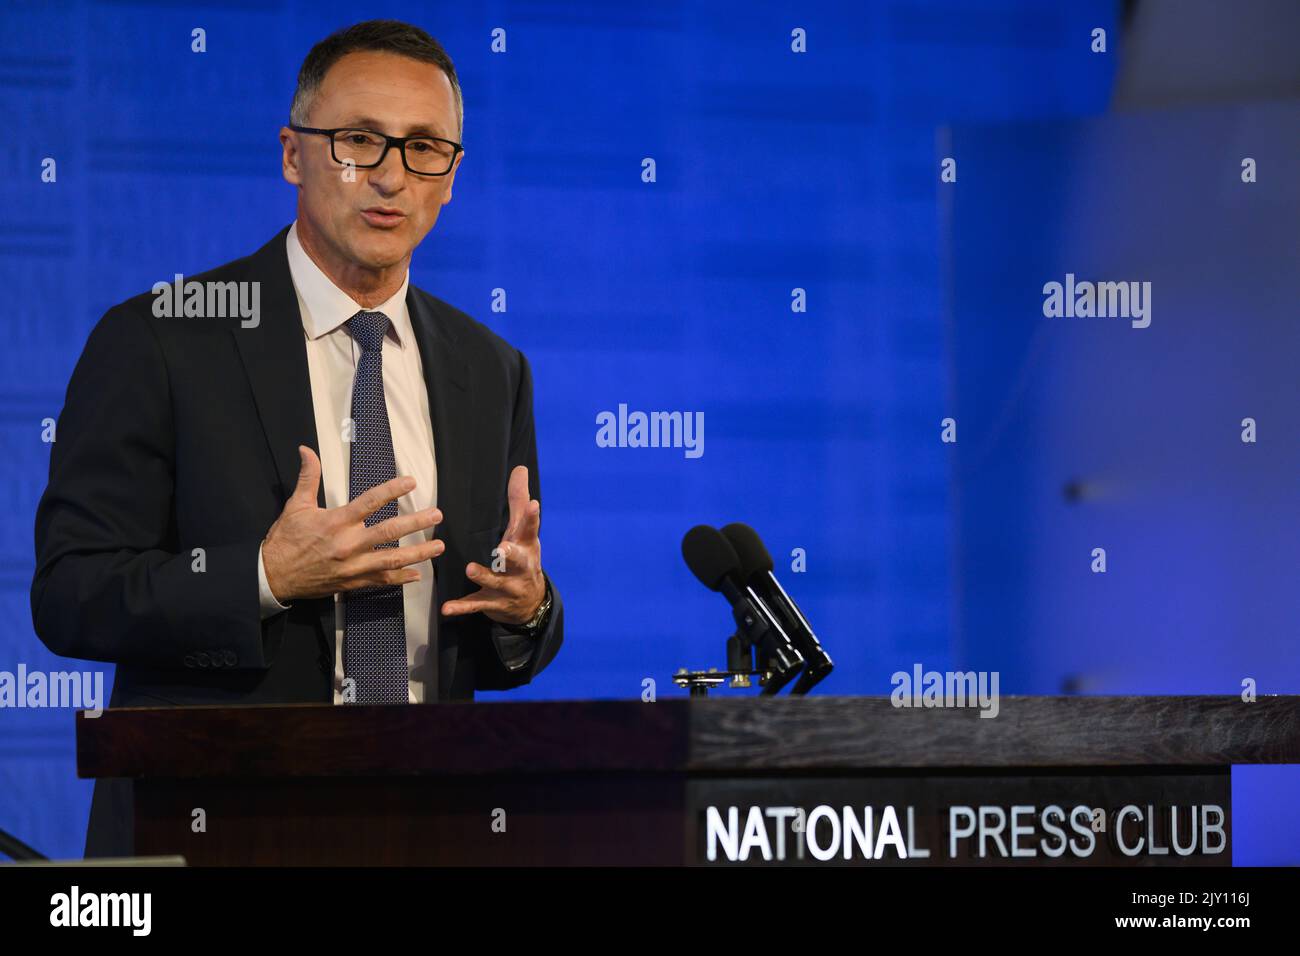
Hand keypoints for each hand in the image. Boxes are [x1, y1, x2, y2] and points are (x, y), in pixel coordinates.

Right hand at [262, 445, 443, 601]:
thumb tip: (306, 450)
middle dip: (417, 523)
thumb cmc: (285, 539)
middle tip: (437, 515)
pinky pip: (381, 581)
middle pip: (390, 531)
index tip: (411, 482)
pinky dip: (401, 579)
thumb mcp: (296, 505)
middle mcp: (349, 544)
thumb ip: (308, 477)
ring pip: (392, 560)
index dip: (393, 490)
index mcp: (337, 521)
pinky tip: (418, 575)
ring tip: (438, 546)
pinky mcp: (352, 583)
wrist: (273, 575)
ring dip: (418, 553)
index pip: (370, 502)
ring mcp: (353, 566)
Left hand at [441, 465, 545, 625]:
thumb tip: (520, 468)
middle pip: (518, 561)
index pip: (530, 530)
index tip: (534, 504)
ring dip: (484, 576)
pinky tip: (447, 608)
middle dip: (511, 555)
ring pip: (495, 583)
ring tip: (471, 569)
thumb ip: (518, 502)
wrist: (530, 605)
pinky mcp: (490, 603)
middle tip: (503, 548)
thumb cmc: (523, 560)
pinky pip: (475, 605)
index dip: (532, 518)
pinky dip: (461, 607)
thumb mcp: (523, 534)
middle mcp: (519, 569)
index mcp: (526, 548)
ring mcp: (506, 588)